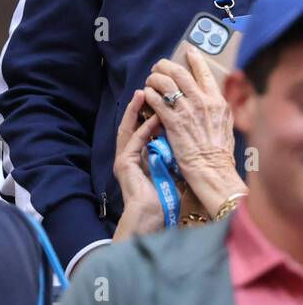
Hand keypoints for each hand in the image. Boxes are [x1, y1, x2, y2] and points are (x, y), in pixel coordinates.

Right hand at [112, 89, 164, 241]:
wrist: (151, 216)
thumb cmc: (163, 198)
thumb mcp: (166, 171)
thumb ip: (167, 156)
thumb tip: (182, 142)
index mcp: (136, 158)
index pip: (139, 130)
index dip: (145, 113)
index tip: (155, 98)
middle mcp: (126, 156)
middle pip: (129, 125)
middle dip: (137, 106)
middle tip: (146, 89)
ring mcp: (123, 159)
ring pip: (128, 129)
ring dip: (137, 111)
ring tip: (145, 94)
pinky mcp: (125, 164)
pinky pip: (135, 141)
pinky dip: (145, 128)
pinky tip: (155, 118)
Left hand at [144, 51, 241, 212]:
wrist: (212, 171)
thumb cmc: (219, 152)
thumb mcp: (226, 124)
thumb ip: (217, 108)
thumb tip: (212, 96)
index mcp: (218, 101)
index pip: (205, 73)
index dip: (194, 59)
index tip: (188, 51)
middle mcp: (203, 102)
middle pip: (179, 73)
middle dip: (164, 67)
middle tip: (158, 68)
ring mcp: (187, 111)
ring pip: (164, 83)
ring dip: (153, 79)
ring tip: (149, 82)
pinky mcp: (172, 121)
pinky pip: (155, 99)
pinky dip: (148, 94)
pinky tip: (146, 96)